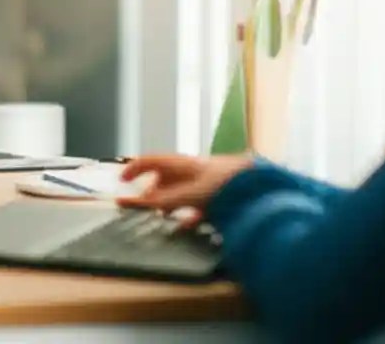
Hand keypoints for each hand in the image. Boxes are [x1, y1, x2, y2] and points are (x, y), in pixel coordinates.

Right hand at [116, 154, 253, 213]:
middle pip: (166, 176)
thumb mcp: (188, 195)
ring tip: (164, 215)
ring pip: (182, 190)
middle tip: (144, 204)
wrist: (262, 188)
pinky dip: (190, 212)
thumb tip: (133, 202)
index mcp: (183, 163)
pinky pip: (199, 202)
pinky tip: (190, 223)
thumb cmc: (226, 185)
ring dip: (171, 202)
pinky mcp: (221, 194)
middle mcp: (194, 169)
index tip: (122, 182)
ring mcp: (208, 181)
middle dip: (153, 189)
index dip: (134, 169)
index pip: (151, 161)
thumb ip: (162, 200)